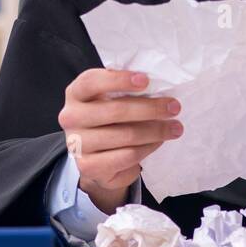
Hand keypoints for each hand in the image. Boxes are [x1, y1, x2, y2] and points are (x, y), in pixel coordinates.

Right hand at [57, 68, 182, 213]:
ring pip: (126, 135)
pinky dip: (147, 148)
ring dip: (156, 131)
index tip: (145, 80)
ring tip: (175, 128)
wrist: (95, 154)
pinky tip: (158, 142)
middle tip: (175, 107)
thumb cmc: (108, 117)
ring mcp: (77, 144)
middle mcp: (70, 117)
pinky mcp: (88, 167)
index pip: (92, 82)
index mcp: (76, 93)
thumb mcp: (110, 98)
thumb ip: (125, 90)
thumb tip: (159, 86)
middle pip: (115, 110)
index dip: (119, 80)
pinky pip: (127, 156)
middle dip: (150, 108)